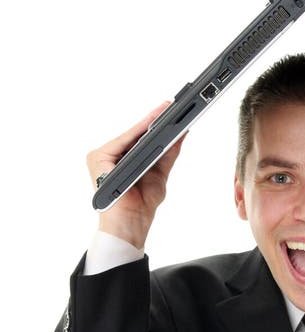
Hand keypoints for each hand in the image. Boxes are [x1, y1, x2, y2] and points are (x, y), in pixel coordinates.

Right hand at [86, 103, 185, 248]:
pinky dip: (138, 132)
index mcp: (120, 161)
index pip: (140, 140)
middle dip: (154, 121)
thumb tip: (180, 135)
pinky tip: (152, 123)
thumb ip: (168, 154)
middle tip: (171, 107)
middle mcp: (109, 157)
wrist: (131, 224)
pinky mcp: (98, 159)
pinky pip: (123, 142)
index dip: (156, 126)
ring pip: (129, 136)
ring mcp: (101, 158)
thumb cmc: (141, 205)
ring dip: (149, 123)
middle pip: (135, 136)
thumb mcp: (160, 174)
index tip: (171, 113)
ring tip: (166, 111)